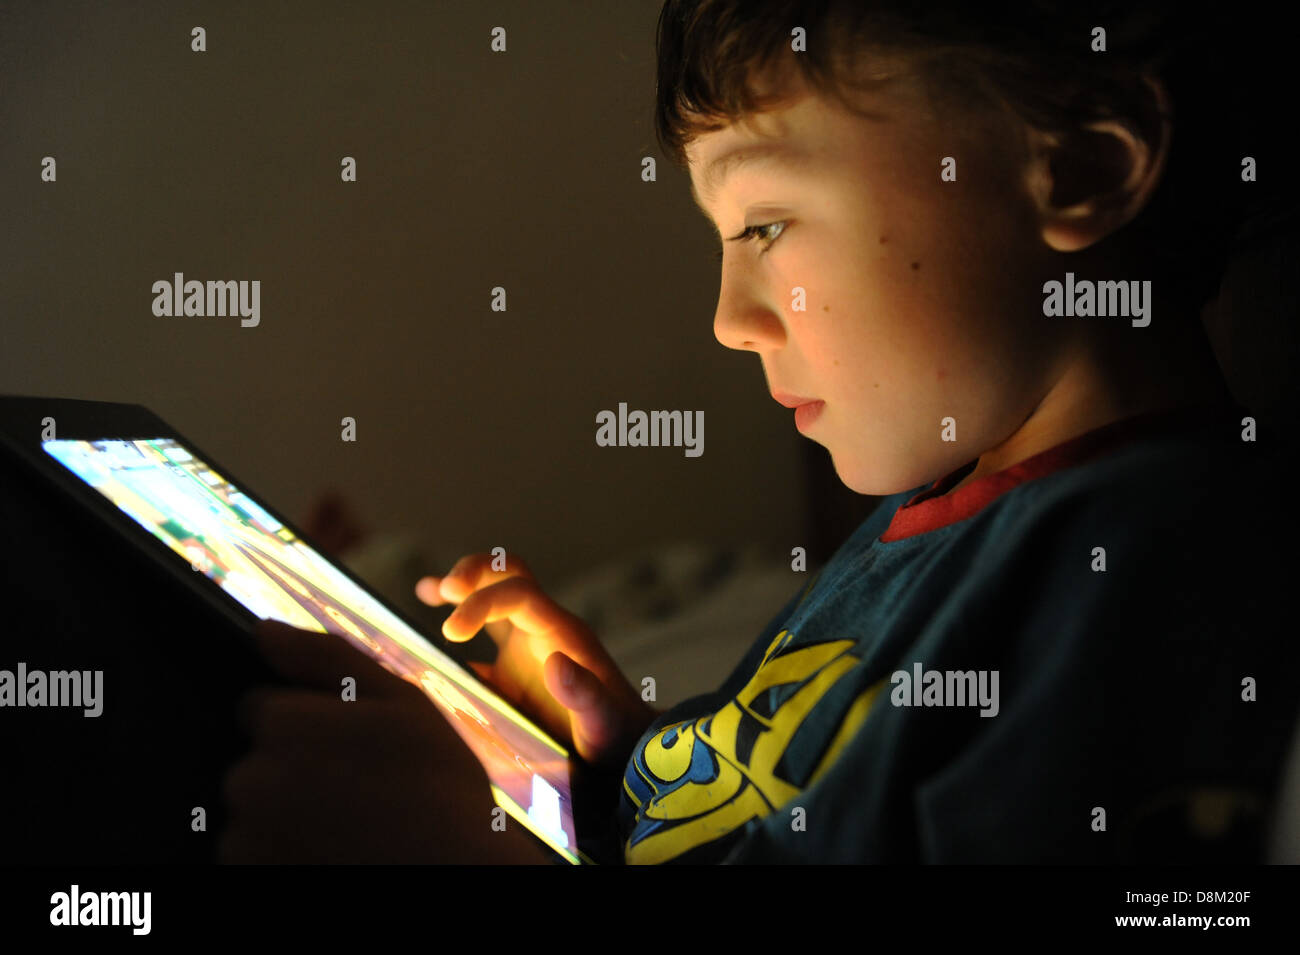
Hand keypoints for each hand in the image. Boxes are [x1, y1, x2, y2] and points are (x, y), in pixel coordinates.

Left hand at [219, 619, 548, 863]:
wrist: (454, 873)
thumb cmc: (437, 786)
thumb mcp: (400, 701)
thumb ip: (325, 658)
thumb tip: (264, 630)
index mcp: (283, 725)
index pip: (262, 708)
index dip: (307, 722)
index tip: (349, 746)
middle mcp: (250, 782)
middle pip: (255, 761)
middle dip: (294, 770)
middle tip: (357, 790)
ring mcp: (246, 839)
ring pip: (254, 812)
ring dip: (287, 816)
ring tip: (350, 827)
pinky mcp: (250, 877)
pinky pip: (254, 855)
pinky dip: (284, 854)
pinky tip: (331, 852)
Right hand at [416, 553, 656, 766]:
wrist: (625, 749)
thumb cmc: (618, 735)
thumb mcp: (604, 723)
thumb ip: (585, 695)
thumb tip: (556, 662)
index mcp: (561, 633)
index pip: (518, 594)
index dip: (482, 603)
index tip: (451, 632)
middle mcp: (542, 630)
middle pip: (508, 575)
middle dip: (472, 573)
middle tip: (438, 591)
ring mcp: (527, 647)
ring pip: (494, 597)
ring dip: (462, 589)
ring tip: (426, 590)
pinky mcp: (514, 672)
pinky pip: (483, 641)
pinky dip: (457, 635)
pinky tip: (425, 647)